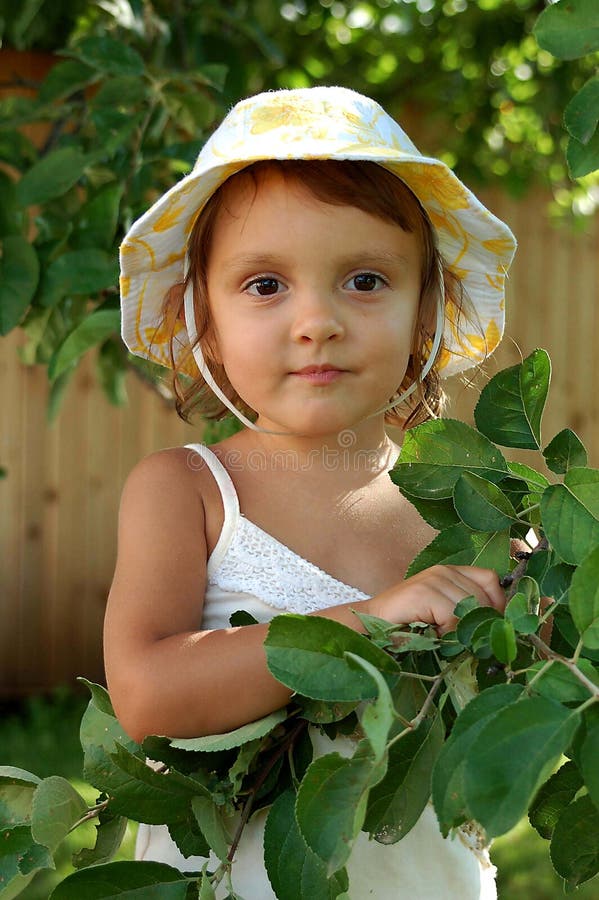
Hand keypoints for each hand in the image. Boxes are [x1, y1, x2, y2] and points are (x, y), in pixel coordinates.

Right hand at [367, 565, 505, 634]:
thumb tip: (497, 626)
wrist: (371, 624)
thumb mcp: (443, 615)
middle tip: (458, 638)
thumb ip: (466, 611)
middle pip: (484, 597)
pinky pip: (453, 616)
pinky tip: (432, 634)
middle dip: (477, 624)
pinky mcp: (423, 592)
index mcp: (452, 573)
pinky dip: (446, 633)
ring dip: (459, 630)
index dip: (496, 605)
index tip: (485, 626)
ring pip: (470, 608)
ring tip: (440, 635)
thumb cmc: (408, 624)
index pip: (491, 580)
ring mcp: (433, 579)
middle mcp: (444, 571)